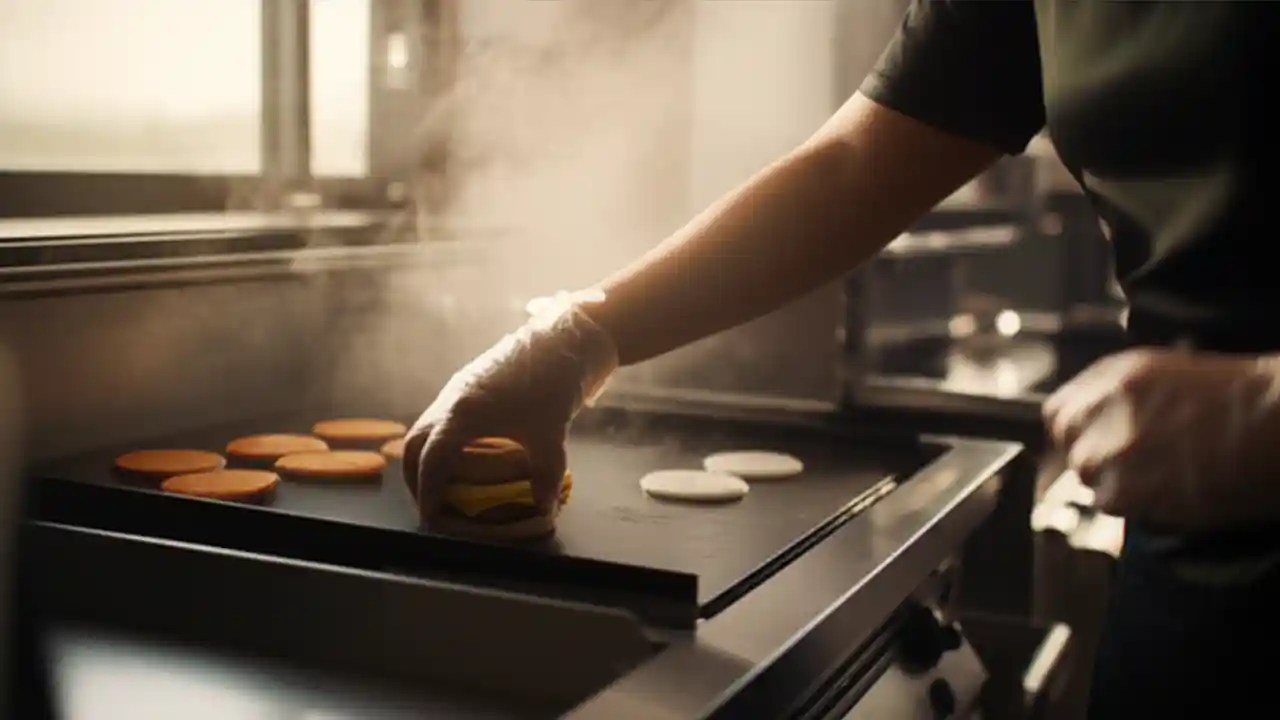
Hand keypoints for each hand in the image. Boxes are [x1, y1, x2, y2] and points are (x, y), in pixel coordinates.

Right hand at [403, 292, 617, 518]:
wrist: (562, 340)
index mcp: (463, 415)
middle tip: (429, 503)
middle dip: (415, 477)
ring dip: (425, 456)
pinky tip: (463, 453)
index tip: (430, 516)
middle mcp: (450, 400)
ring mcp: (455, 388)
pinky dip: (439, 439)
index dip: (428, 491)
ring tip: (442, 482)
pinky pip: (439, 415)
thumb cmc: (553, 386)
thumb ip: (545, 477)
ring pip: (424, 427)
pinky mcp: (466, 382)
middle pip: (413, 443)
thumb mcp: (551, 437)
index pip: (431, 460)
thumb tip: (544, 509)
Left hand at [1043, 347, 1279, 528]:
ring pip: (1094, 485)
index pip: (1058, 415)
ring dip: (1121, 487)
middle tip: (1136, 465)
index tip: (1092, 442)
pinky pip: (1120, 508)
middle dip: (1099, 462)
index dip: (1076, 433)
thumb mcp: (1163, 374)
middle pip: (1073, 453)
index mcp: (1115, 378)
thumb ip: (1112, 395)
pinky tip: (1175, 492)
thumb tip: (1083, 425)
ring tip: (1163, 478)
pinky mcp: (1139, 492)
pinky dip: (1142, 507)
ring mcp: (1121, 454)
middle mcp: (1109, 412)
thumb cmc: (1238, 398)